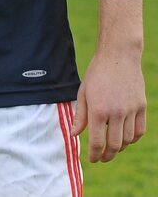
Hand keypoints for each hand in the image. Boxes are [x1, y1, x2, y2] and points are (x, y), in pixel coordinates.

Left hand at [72, 47, 146, 161]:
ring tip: (112, 148)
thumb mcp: (82, 93)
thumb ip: (80, 116)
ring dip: (119, 148)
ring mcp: (132, 110)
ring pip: (128, 140)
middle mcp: (117, 113)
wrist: (118, 57)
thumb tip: (74, 134)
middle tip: (102, 159)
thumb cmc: (97, 74)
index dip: (94, 154)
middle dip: (107, 156)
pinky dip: (132, 138)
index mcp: (98, 110)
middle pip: (115, 145)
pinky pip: (139, 131)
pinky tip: (125, 138)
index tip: (92, 159)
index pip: (97, 142)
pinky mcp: (142, 107)